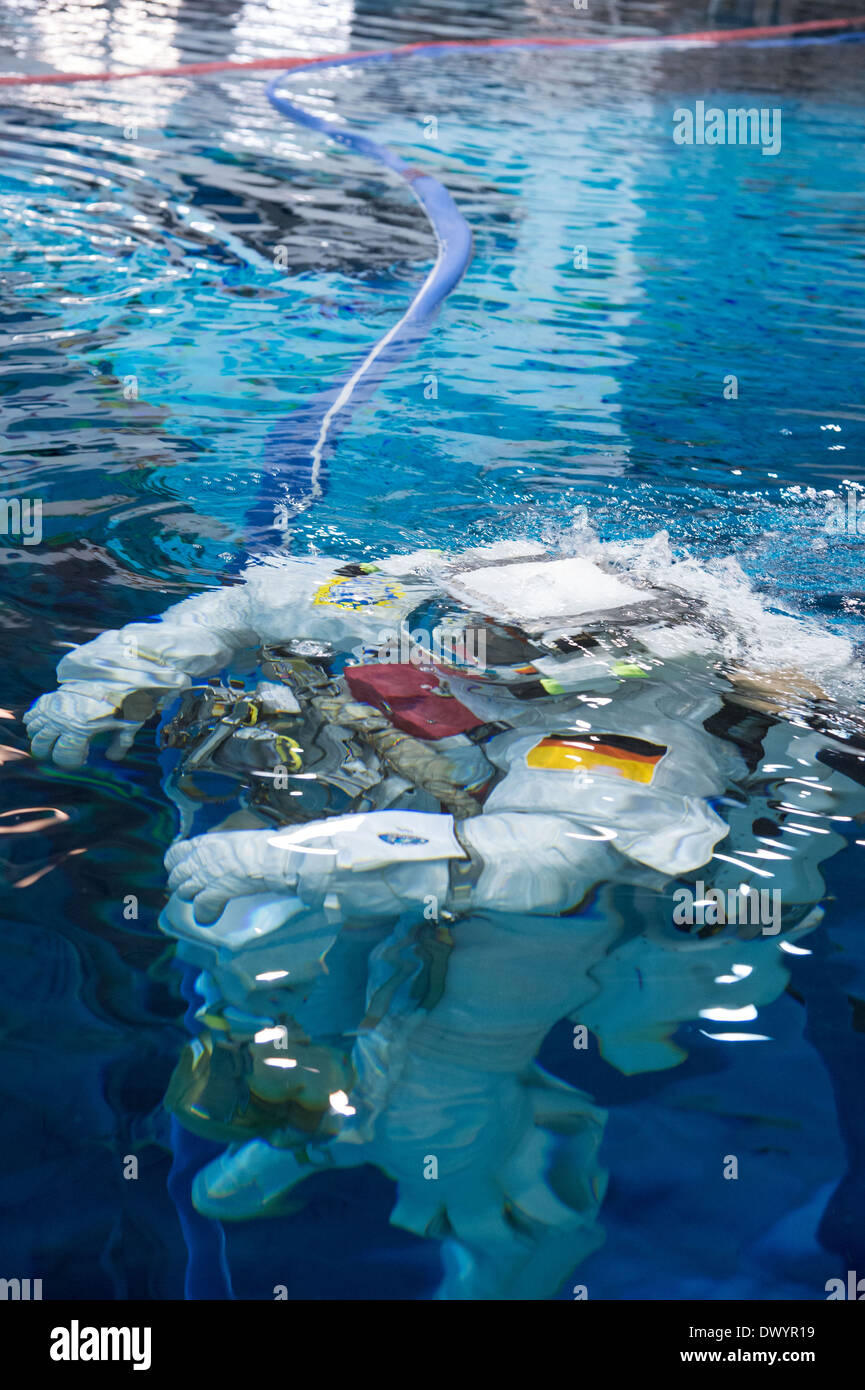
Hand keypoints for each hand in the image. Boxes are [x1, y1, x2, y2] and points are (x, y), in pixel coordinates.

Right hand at [24, 687, 143, 767]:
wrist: (113, 674)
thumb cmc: (123, 699)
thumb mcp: (129, 723)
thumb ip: (121, 743)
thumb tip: (113, 757)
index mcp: (80, 729)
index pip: (64, 754)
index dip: (70, 761)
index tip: (80, 759)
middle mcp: (62, 720)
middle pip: (42, 744)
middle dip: (46, 753)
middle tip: (54, 755)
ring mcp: (54, 708)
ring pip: (34, 729)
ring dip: (37, 738)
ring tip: (47, 741)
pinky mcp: (51, 698)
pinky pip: (33, 713)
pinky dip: (32, 721)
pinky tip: (37, 725)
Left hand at [165, 831, 297, 924]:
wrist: (272, 856)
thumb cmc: (262, 844)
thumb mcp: (235, 839)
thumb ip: (221, 848)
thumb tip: (224, 854)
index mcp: (204, 842)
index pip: (173, 854)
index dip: (176, 866)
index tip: (184, 871)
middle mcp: (199, 858)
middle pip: (175, 877)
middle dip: (182, 885)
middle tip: (194, 890)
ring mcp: (204, 876)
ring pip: (183, 892)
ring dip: (193, 899)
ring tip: (203, 901)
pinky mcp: (214, 892)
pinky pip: (199, 908)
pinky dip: (204, 915)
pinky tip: (210, 917)